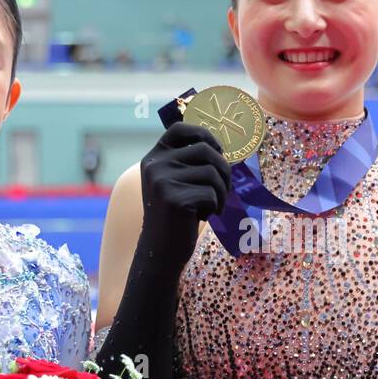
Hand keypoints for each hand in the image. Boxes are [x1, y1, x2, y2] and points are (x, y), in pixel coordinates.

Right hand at [139, 122, 231, 268]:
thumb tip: (219, 146)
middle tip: (223, 190)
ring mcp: (162, 181)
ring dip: (221, 191)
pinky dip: (215, 206)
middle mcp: (155, 165)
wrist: (161, 250)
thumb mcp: (174, 182)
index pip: (180, 129)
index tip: (218, 150)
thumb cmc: (176, 215)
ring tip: (212, 206)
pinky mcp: (174, 199)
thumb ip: (187, 162)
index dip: (204, 134)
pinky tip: (203, 217)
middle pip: (205, 150)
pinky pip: (211, 193)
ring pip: (212, 172)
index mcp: (154, 157)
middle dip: (223, 170)